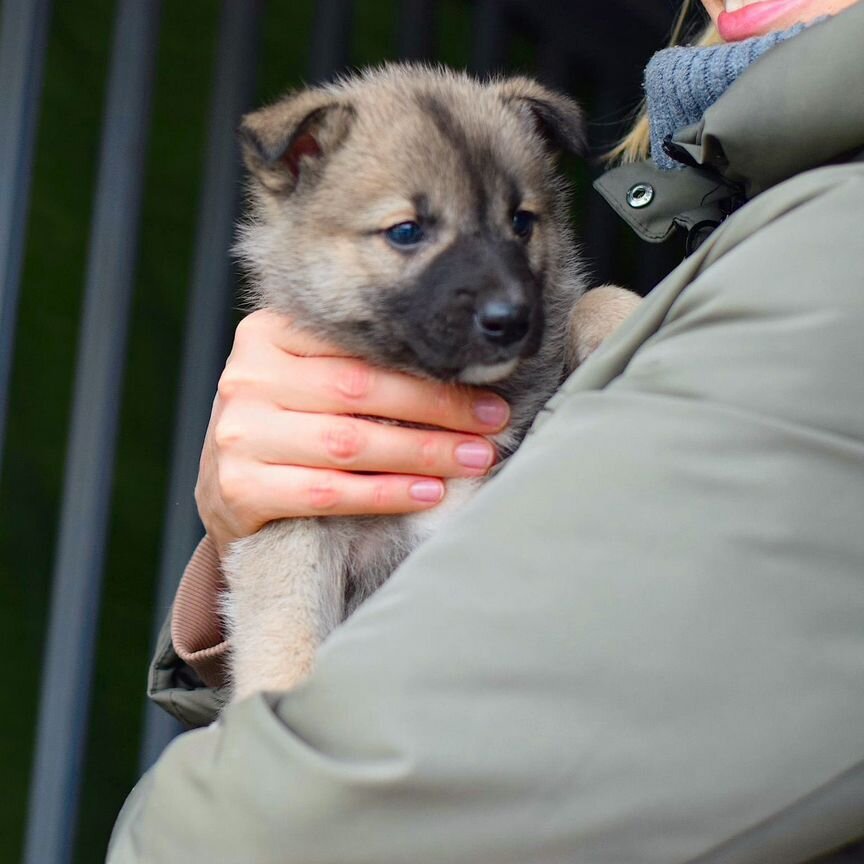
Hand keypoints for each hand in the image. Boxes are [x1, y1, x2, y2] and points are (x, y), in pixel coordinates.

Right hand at [196, 310, 510, 557]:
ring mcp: (237, 433)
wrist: (227, 489)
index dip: (427, 370)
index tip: (485, 388)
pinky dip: (386, 494)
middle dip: (436, 410)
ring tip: (474, 458)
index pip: (357, 348)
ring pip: (348, 442)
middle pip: (358, 390)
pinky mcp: (237, 488)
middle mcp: (246, 377)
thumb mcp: (306, 380)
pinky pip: (328, 491)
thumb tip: (459, 368)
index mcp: (266, 334)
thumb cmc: (287, 426)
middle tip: (492, 424)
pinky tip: (429, 492)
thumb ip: (354, 365)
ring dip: (422, 453)